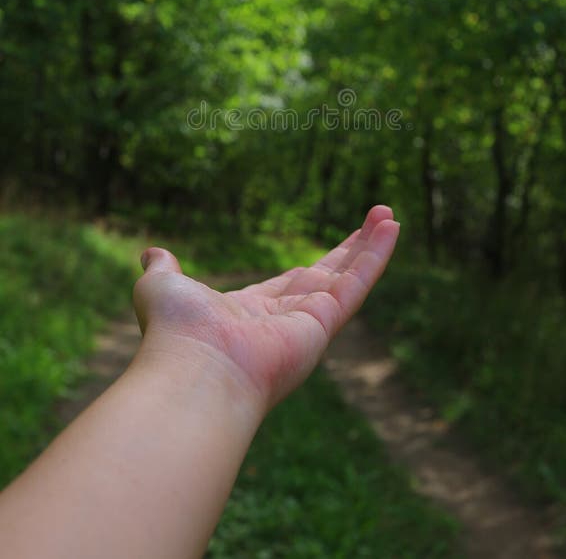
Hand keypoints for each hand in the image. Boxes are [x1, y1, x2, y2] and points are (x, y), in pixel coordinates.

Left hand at [133, 206, 398, 411]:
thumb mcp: (164, 287)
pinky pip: (358, 282)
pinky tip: (392, 228)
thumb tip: (152, 252)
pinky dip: (377, 255)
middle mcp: (285, 320)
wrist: (192, 371)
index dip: (316, 265)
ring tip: (390, 215)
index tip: (333, 251)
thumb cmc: (174, 333)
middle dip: (351, 251)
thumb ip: (164, 268)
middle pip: (328, 277)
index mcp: (252, 313)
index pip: (292, 283)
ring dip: (371, 245)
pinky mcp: (326, 322)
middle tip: (375, 224)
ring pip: (349, 276)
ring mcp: (309, 323)